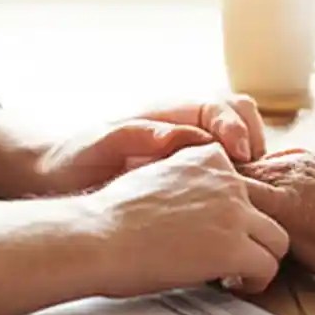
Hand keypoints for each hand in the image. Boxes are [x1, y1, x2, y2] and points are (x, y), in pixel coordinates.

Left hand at [37, 95, 267, 193]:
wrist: (59, 176)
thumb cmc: (74, 159)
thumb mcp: (98, 146)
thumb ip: (134, 136)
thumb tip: (175, 135)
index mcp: (168, 112)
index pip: (219, 106)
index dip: (235, 128)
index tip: (239, 155)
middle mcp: (186, 123)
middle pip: (240, 113)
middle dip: (255, 138)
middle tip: (252, 174)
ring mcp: (191, 147)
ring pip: (241, 140)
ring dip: (253, 163)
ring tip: (250, 194)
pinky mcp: (192, 171)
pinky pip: (228, 169)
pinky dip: (241, 183)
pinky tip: (237, 208)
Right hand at [87, 143, 288, 296]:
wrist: (96, 237)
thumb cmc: (113, 216)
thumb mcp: (159, 178)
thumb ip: (190, 183)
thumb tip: (205, 209)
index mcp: (208, 157)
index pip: (247, 184)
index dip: (236, 213)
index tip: (218, 231)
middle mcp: (227, 178)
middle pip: (268, 210)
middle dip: (254, 235)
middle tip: (233, 256)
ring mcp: (234, 212)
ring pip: (277, 239)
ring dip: (260, 258)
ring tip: (236, 273)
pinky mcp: (233, 247)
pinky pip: (268, 266)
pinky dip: (256, 281)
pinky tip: (234, 285)